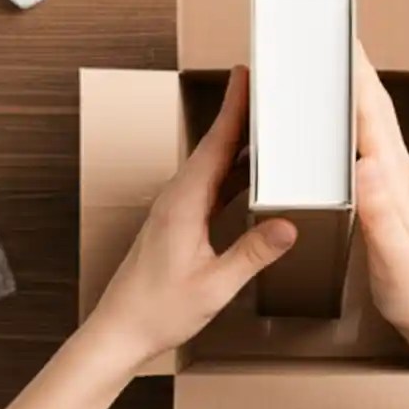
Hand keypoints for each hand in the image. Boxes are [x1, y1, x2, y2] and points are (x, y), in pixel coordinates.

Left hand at [86, 66, 296, 364]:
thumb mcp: (214, 285)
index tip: (245, 75)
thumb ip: (252, 254)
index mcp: (183, 204)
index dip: (233, 109)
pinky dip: (234, 175)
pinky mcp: (178, 224)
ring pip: (213, 167)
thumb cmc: (158, 311)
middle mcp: (177, 199)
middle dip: (241, 116)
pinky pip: (211, 188)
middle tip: (267, 89)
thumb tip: (288, 226)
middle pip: (214, 147)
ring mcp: (176, 210)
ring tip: (269, 125)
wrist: (120, 332)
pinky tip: (253, 176)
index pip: (214, 145)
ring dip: (239, 146)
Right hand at [354, 48, 408, 350]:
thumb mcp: (394, 256)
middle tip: (327, 33)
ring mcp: (395, 183)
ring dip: (353, 90)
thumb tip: (367, 165)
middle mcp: (398, 171)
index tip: (336, 36)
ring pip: (372, 123)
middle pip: (374, 106)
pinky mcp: (388, 197)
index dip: (354, 71)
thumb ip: (382, 211)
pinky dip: (350, 124)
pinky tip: (337, 127)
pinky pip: (365, 146)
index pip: (373, 113)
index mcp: (396, 177)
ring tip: (329, 65)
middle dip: (352, 66)